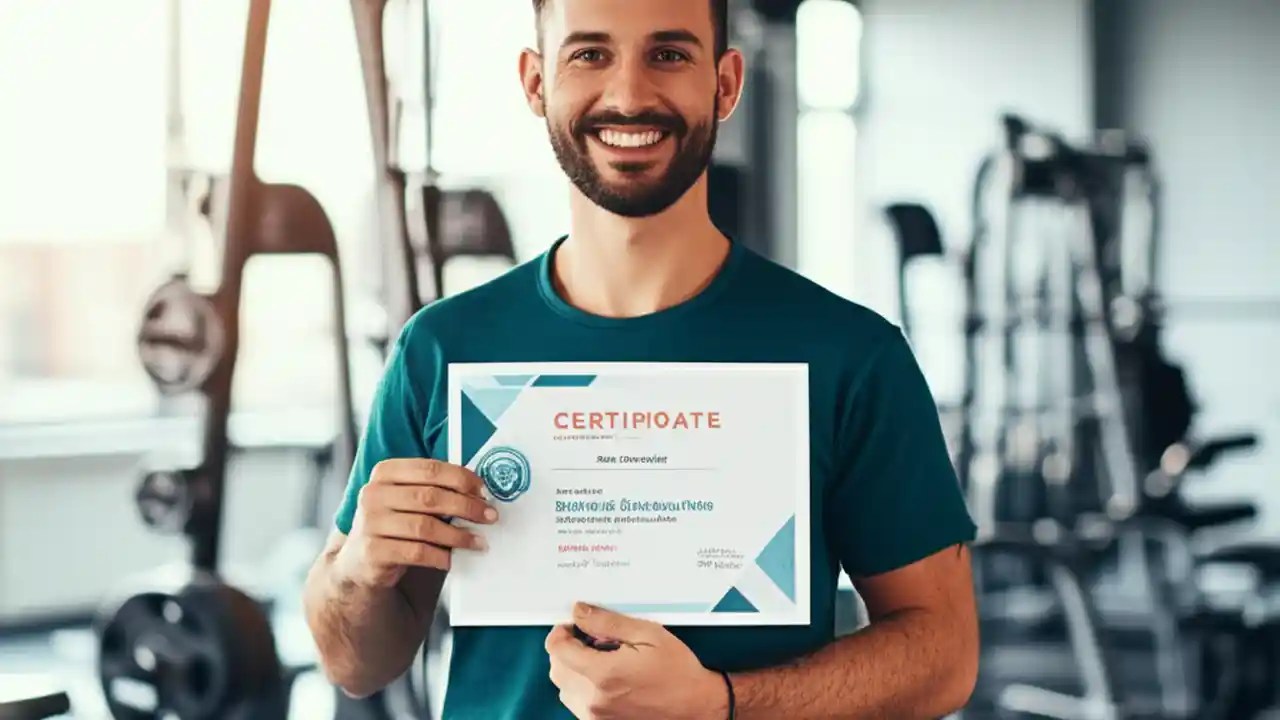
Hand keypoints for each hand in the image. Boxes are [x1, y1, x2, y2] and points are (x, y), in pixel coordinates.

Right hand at [334, 459, 497, 588]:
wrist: (358, 562)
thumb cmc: (394, 524)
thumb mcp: (405, 499)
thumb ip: (433, 490)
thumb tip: (478, 491)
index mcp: (385, 472)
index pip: (430, 469)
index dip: (462, 478)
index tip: (484, 490)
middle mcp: (373, 494)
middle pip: (431, 497)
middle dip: (467, 506)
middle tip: (489, 516)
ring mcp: (370, 523)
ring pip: (425, 527)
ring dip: (459, 535)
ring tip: (478, 541)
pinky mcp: (373, 552)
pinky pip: (416, 552)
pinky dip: (440, 556)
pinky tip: (452, 559)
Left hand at [546, 603, 728, 719]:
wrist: (696, 706)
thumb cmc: (676, 669)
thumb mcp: (647, 634)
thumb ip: (607, 622)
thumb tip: (579, 612)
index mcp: (603, 674)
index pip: (557, 649)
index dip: (561, 632)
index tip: (573, 625)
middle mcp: (593, 699)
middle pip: (557, 668)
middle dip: (567, 649)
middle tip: (590, 639)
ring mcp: (596, 717)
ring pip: (564, 687)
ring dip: (573, 669)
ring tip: (600, 660)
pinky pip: (576, 703)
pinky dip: (582, 688)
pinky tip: (606, 679)